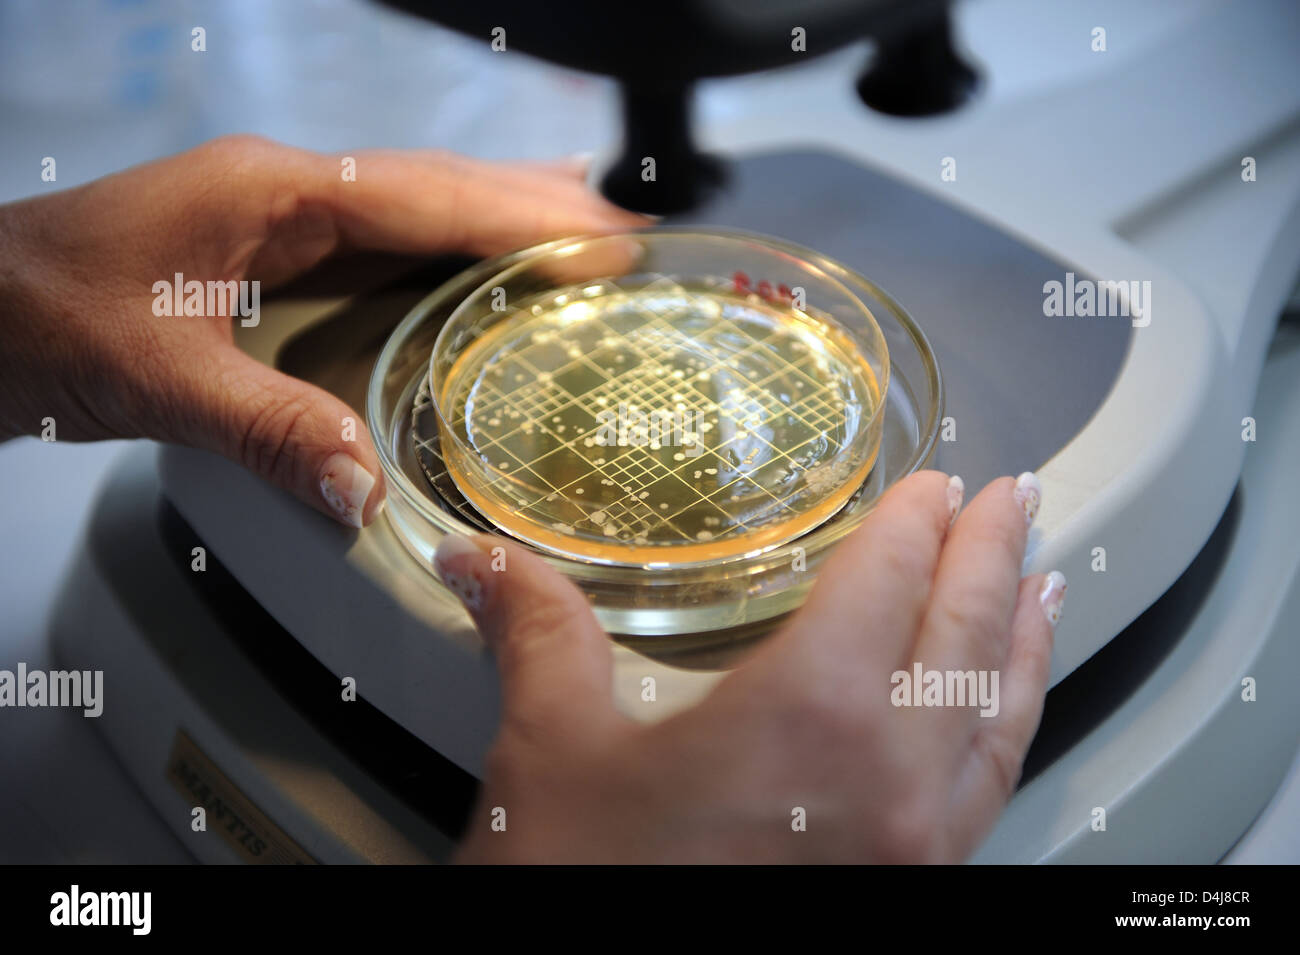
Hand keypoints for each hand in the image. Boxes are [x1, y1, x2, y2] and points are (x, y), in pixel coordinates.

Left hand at [0, 136, 646, 524]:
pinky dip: (448, 250)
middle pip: (436, 187)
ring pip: (415, 208)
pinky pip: (382, 243)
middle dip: (533, 204)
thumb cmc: (33, 316)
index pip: (422, 196)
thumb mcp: (154, 378)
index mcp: (266, 190)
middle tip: (622, 233)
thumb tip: (368, 489)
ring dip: (500, 221)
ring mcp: (276, 218)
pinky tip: (480, 267)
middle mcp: (283, 190)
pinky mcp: (268, 255)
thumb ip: (268, 430)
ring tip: (583, 238)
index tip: (598, 238)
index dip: (518, 218)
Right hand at [435, 469, 1064, 862]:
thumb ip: (539, 633)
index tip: (936, 484)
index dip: (915, 521)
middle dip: (991, 552)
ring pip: (1000, 710)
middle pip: (965, 631)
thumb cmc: (588, 890)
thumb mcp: (555, 752)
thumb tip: (485, 561)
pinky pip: (992, 783)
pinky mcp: (918, 887)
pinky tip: (1003, 708)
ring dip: (1024, 632)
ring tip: (1044, 581)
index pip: (888, 580)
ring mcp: (918, 843)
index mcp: (810, 715)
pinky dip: (1012, 720)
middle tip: (1013, 498)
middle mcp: (890, 776)